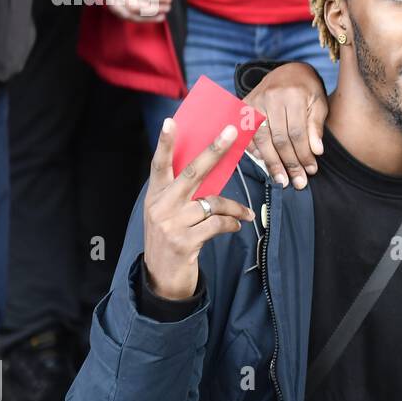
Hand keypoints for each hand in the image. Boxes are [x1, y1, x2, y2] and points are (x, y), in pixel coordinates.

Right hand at [143, 119, 255, 300]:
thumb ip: (183, 193)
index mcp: (156, 195)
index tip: (170, 121)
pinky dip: (232, 223)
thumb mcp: (169, 213)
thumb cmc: (173, 238)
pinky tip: (237, 225)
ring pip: (213, 202)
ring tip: (246, 214)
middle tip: (232, 132)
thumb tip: (213, 168)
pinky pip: (218, 224)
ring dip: (235, 207)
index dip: (165, 143)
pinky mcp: (184, 241)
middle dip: (214, 151)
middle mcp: (161, 206)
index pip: (159, 164)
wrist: (162, 278)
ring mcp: (171, 224)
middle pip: (192, 172)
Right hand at [242, 62, 328, 189]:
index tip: (310, 171)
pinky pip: (247, 133)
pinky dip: (254, 150)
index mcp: (293, 95)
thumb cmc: (308, 90)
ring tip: (281, 180)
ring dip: (271, 162)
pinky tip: (264, 163)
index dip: (304, 155)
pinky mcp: (243, 106)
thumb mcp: (319, 104)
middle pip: (279, 139)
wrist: (289, 71)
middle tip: (297, 183)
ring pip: (261, 139)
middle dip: (289, 164)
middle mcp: (271, 97)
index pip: (297, 133)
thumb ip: (316, 127)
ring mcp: (254, 101)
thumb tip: (317, 152)